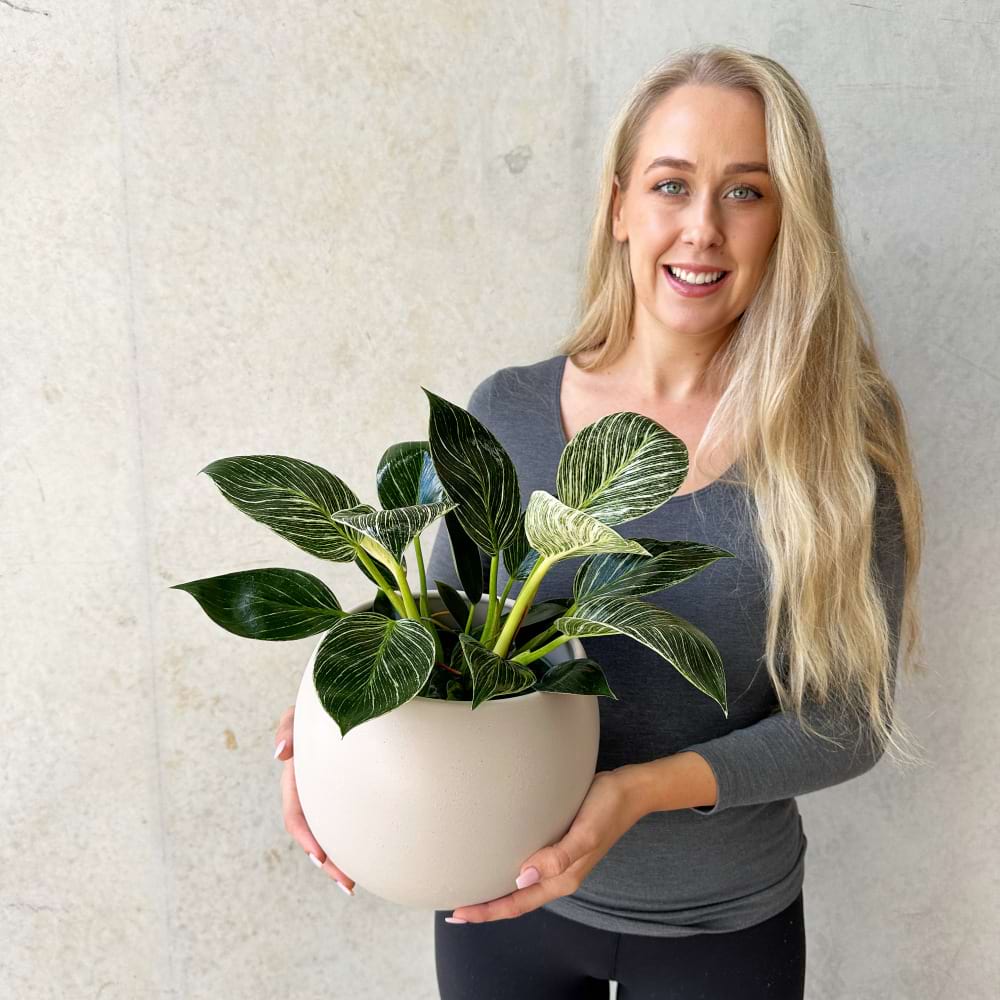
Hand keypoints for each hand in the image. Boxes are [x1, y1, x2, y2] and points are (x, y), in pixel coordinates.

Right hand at [275, 705, 356, 896]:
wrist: (354, 686)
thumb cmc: (326, 698)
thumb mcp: (303, 709)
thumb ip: (289, 727)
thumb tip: (280, 755)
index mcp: (299, 772)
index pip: (297, 812)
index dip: (307, 837)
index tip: (323, 858)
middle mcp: (312, 784)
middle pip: (315, 831)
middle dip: (328, 860)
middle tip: (349, 884)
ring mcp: (330, 786)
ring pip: (332, 828)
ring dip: (342, 856)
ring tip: (357, 880)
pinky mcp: (350, 785)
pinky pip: (350, 815)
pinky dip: (357, 837)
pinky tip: (374, 852)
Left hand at [447, 768, 642, 923]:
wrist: (631, 789)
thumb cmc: (608, 807)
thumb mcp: (586, 832)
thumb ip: (558, 857)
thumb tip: (523, 877)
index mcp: (563, 878)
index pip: (518, 903)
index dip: (488, 911)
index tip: (459, 912)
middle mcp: (559, 874)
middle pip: (516, 899)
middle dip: (486, 906)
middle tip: (454, 906)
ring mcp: (559, 860)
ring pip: (521, 883)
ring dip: (496, 889)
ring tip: (470, 887)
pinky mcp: (558, 842)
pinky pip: (528, 863)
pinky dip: (509, 868)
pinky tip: (498, 856)